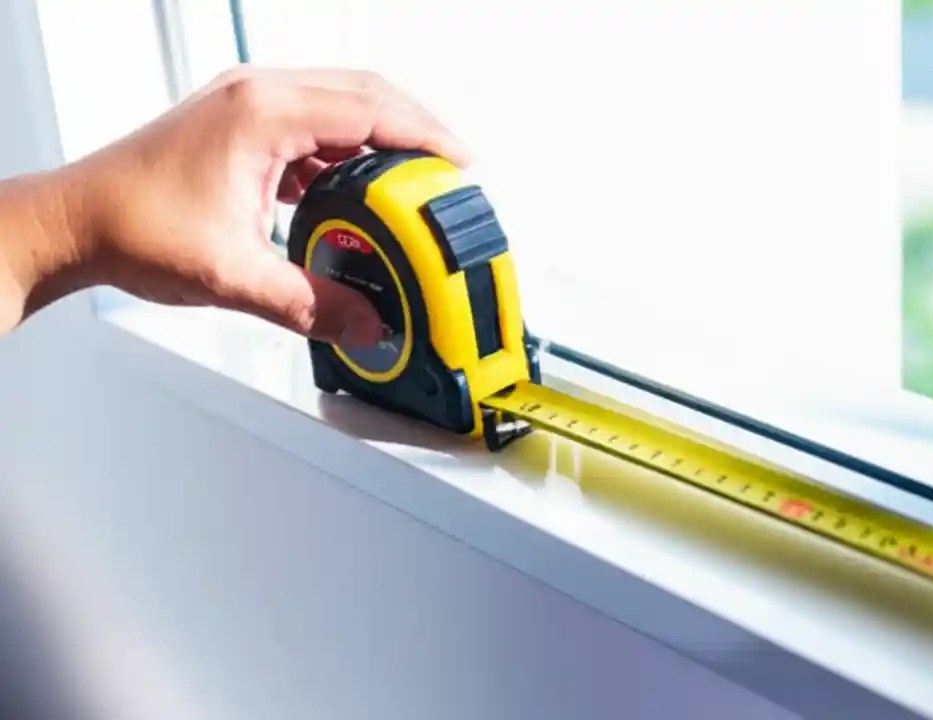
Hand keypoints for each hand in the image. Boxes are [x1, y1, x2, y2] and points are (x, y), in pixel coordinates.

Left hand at [12, 65, 470, 343]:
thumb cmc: (131, 228)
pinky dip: (345, 151)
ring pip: (338, 103)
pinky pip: (312, 124)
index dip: (424, 135)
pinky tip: (355, 191)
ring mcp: (246, 105)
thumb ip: (309, 303)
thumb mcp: (233, 276)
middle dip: (414, 129)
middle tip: (450, 172)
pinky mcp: (239, 123)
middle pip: (363, 93)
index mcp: (261, 115)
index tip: (460, 162)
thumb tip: (365, 321)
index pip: (368, 109)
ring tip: (411, 184)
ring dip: (380, 139)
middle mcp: (255, 96)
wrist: (71, 222)